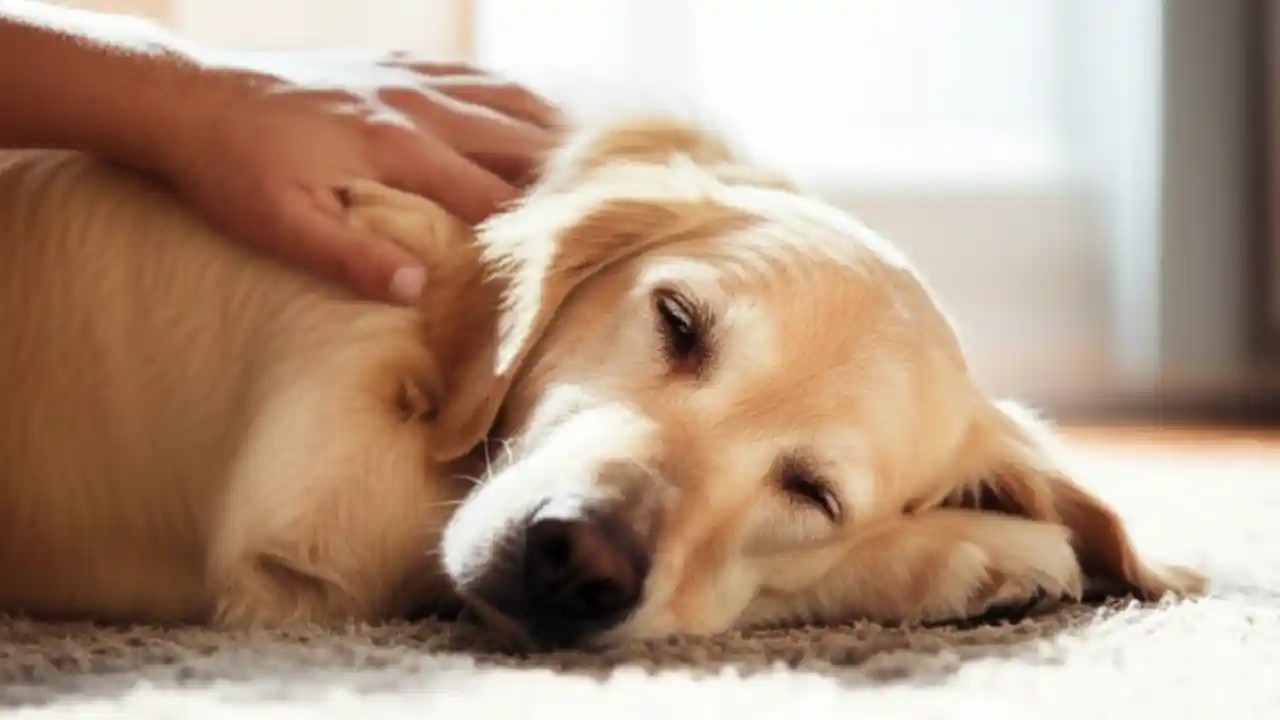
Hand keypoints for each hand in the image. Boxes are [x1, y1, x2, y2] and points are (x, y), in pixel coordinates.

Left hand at [159, 54, 559, 304]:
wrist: (186, 96)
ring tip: (598, 160)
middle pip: (519, 138)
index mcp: (398, 149)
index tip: (576, 259)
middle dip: (569, 174)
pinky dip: (514, 93)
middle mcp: (418, 105)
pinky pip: (474, 72)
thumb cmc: (231, 170)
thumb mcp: (280, 227)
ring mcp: (409, 76)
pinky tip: (532, 109)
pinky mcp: (394, 62)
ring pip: (506, 96)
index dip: (536, 231)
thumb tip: (424, 289)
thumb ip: (353, 258)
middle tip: (616, 206)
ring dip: (552, 129)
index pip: (492, 198)